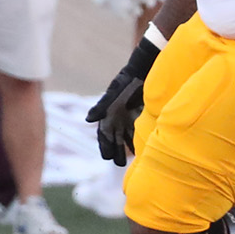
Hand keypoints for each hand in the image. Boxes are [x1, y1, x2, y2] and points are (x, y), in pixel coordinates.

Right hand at [85, 38, 161, 165]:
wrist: (144, 69)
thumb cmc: (126, 80)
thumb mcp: (113, 92)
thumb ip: (101, 106)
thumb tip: (88, 120)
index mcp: (108, 114)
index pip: (103, 134)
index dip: (104, 145)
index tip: (107, 156)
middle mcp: (118, 119)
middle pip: (115, 139)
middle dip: (117, 152)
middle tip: (120, 164)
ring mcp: (130, 119)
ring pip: (128, 138)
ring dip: (130, 149)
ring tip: (134, 161)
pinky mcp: (143, 117)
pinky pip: (141, 132)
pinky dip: (142, 141)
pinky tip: (146, 149)